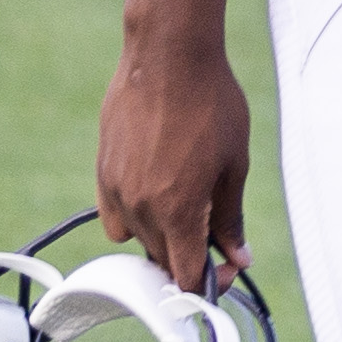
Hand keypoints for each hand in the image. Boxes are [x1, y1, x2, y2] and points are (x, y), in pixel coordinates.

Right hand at [95, 37, 251, 293]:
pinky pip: (115, 216)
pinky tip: (158, 193)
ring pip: (139, 239)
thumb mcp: (235, 164)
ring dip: (164, 236)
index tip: (224, 273)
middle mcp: (140, 207)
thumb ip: (231, 217)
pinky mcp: (102, 172)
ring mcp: (115, 190)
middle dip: (189, 257)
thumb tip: (238, 257)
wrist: (168, 57)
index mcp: (177, 210)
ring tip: (190, 205)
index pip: (184, 275)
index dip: (206, 284)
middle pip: (161, 259)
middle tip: (217, 237)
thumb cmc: (211, 104)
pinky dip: (136, 217)